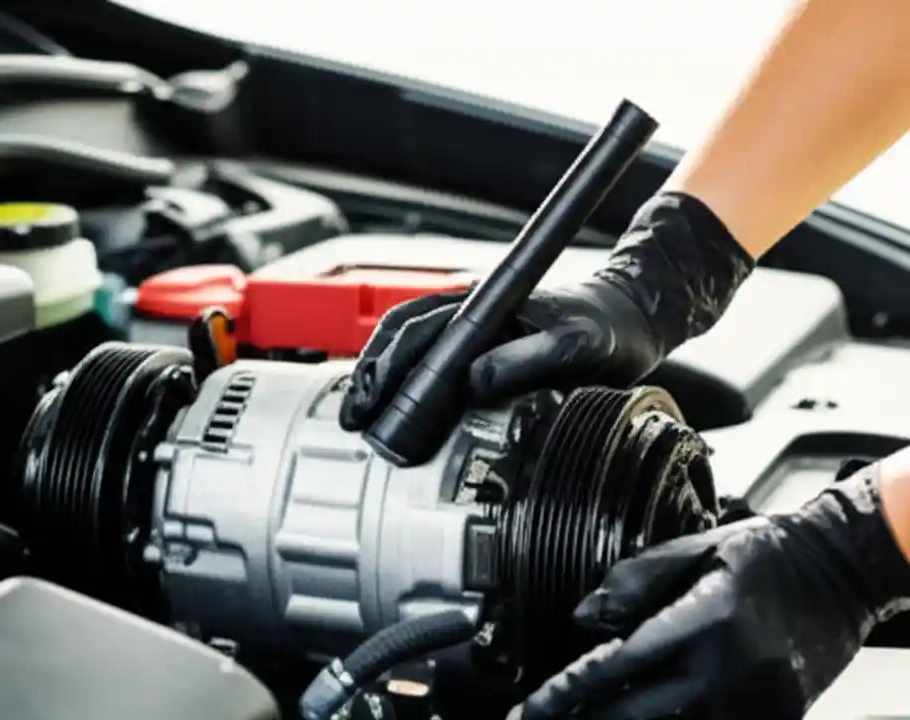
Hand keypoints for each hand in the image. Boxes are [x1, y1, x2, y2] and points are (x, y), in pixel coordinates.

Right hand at [340, 192, 753, 433]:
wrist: (637, 316)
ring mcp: (476, 331)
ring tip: (364, 418)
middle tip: (354, 420)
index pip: (416, 328)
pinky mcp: (485, 350)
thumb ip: (528, 360)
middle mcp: (473, 313)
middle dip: (372, 379)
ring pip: (411, 350)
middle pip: (402, 340)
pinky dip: (410, 386)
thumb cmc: (612, 326)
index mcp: (486, 303)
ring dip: (385, 383)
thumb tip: (475, 381)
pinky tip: (398, 410)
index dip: (387, 365)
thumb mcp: (580, 346)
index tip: (371, 400)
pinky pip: (434, 363)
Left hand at [511, 467, 909, 719]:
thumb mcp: (695, 548)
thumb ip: (633, 582)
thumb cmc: (765, 556)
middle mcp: (726, 672)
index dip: (564, 694)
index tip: (527, 711)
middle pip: (633, 716)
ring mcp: (751, 706)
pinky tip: (634, 717)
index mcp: (703, 623)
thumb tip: (581, 620)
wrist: (839, 575)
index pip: (617, 667)